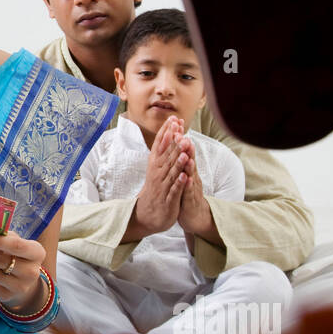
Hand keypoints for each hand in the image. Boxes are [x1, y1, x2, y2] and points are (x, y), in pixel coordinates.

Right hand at [133, 115, 189, 235]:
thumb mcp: (156, 169)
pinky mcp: (169, 200)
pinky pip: (175, 190)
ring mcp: (163, 186)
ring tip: (184, 148)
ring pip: (171, 171)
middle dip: (173, 140)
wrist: (147, 215)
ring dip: (177, 159)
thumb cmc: (155, 189)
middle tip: (178, 126)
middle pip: (166, 154)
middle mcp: (157, 173)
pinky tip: (185, 176)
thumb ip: (163, 153)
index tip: (173, 118)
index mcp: (155, 165)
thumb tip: (168, 134)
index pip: (160, 145)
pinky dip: (180, 183)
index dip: (167, 131)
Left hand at [176, 135, 207, 232]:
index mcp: (186, 169)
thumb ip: (181, 160)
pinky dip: (189, 185)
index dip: (180, 139)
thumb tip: (178, 142)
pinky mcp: (191, 199)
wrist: (194, 215)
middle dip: (185, 147)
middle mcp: (191, 175)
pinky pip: (190, 191)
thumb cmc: (186, 194)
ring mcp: (192, 187)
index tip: (175, 126)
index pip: (183, 151)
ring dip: (189, 164)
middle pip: (189, 158)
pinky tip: (188, 179)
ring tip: (187, 154)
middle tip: (181, 134)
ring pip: (191, 173)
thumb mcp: (182, 175)